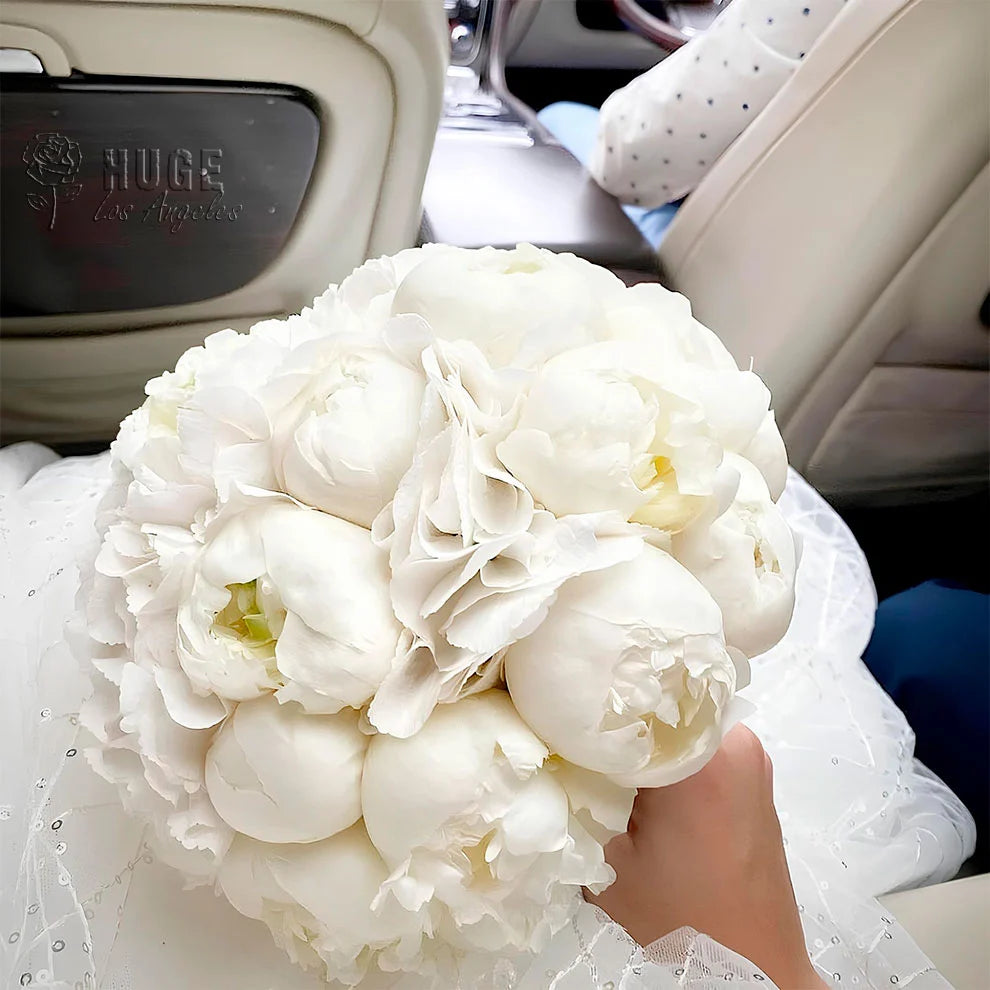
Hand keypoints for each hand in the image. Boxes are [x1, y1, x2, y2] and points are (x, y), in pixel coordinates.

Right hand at [586, 725, 825, 989]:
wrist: (756, 960)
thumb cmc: (686, 917)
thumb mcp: (611, 865)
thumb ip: (581, 805)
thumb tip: (558, 762)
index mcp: (700, 760)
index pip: (636, 702)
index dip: (596, 708)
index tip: (565, 715)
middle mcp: (735, 744)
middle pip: (662, 708)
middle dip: (623, 721)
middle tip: (584, 738)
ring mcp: (752, 756)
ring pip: (683, 724)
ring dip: (650, 738)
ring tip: (615, 765)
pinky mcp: (756, 774)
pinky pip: (705, 744)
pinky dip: (675, 754)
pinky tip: (647, 783)